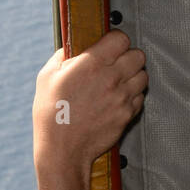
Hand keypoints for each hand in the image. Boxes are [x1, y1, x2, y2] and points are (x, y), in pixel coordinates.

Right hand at [32, 30, 146, 172]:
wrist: (62, 151)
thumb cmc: (51, 115)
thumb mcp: (46, 78)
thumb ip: (61, 57)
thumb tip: (70, 48)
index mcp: (92, 64)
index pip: (120, 38)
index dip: (115, 41)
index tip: (108, 46)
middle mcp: (111, 78)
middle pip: (138, 55)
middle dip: (127, 57)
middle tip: (115, 64)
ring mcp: (122, 98)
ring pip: (143, 76)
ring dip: (133, 76)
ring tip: (118, 82)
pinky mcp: (127, 115)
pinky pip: (140, 98)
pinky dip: (132, 96)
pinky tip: (117, 100)